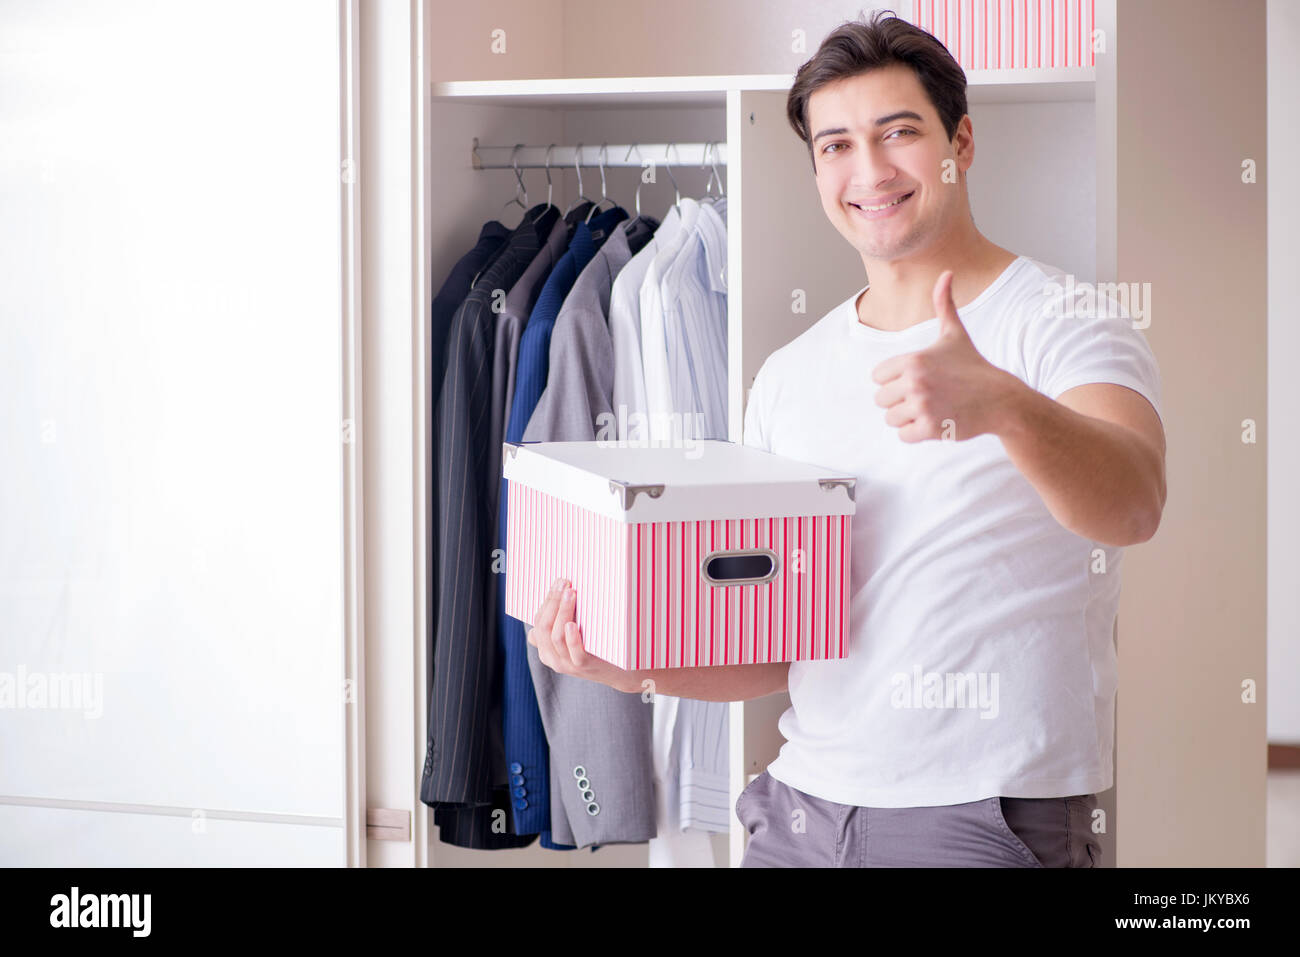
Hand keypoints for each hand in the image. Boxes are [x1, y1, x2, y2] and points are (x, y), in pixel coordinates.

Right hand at [527, 578, 634, 691]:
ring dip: (562, 612)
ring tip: (571, 593)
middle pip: (544, 628)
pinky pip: (573, 652)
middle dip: (553, 602)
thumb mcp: (574, 635)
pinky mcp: (583, 666)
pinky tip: (572, 624)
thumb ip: (563, 620)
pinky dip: (572, 638)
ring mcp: (567, 664)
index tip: (558, 583)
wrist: (619, 671)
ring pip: (556, 637)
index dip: (547, 601)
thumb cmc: (594, 647)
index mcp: (546, 649)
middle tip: (564, 583)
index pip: (538, 623)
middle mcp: (552, 658)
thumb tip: (560, 590)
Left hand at [869, 269, 1019, 441]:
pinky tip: (936, 422)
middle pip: (881, 399)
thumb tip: (947, 272)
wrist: (1000, 400)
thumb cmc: (973, 367)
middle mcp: (914, 382)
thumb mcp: (955, 334)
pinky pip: (904, 435)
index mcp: (913, 359)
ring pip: (891, 418)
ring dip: (908, 417)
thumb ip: (944, 304)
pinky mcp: (930, 428)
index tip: (919, 379)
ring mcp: (922, 405)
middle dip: (900, 401)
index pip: (878, 377)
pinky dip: (916, 433)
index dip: (895, 380)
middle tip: (928, 396)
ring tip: (932, 408)